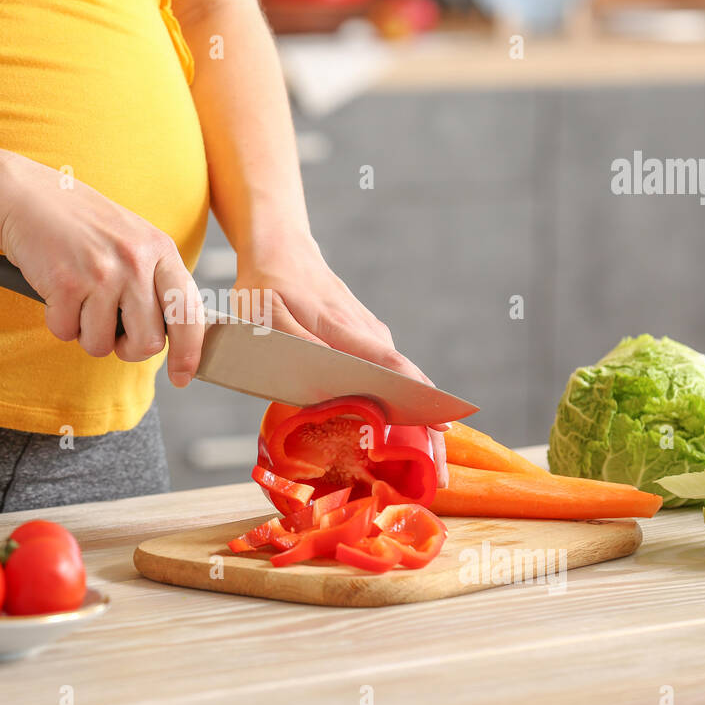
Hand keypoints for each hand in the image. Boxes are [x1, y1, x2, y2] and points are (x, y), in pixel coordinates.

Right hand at [0, 153, 204, 385]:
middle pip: (149, 342)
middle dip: (128, 349)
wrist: (26, 195)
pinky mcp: (65, 283)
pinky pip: (66, 332)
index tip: (182, 376)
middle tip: (112, 333)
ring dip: (85, 333)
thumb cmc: (79, 223)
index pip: (189, 312)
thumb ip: (153, 279)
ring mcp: (102, 272)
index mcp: (160, 250)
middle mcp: (136, 261)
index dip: (189, 352)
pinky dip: (57, 320)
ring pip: (102, 344)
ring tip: (78, 299)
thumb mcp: (131, 240)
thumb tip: (170, 334)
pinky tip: (56, 290)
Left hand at [232, 232, 449, 434]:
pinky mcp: (361, 334)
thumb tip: (324, 376)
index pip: (388, 364)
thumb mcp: (265, 313)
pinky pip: (382, 366)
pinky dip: (392, 392)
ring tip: (423, 450)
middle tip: (439, 456)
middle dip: (424, 415)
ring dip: (409, 408)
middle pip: (402, 375)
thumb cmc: (268, 284)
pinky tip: (393, 419)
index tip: (439, 419)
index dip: (413, 393)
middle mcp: (363, 330)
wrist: (280, 248)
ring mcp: (365, 331)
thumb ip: (294, 344)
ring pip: (393, 372)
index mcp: (341, 327)